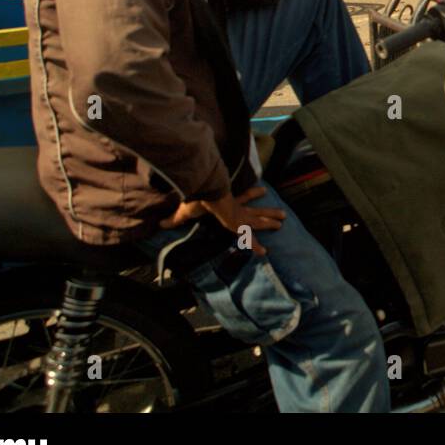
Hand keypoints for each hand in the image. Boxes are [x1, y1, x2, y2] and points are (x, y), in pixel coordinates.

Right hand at [160, 185, 285, 255]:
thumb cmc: (193, 198)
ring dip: (270, 221)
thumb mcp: (183, 210)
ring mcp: (238, 215)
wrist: (202, 192)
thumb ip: (175, 218)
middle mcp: (235, 207)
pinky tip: (264, 253)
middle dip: (267, 211)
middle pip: (254, 209)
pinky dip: (254, 246)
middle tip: (282, 213)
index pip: (242, 198)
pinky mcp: (236, 224)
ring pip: (258, 219)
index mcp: (226, 202)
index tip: (262, 190)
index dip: (251, 194)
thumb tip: (160, 223)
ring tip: (284, 221)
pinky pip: (247, 238)